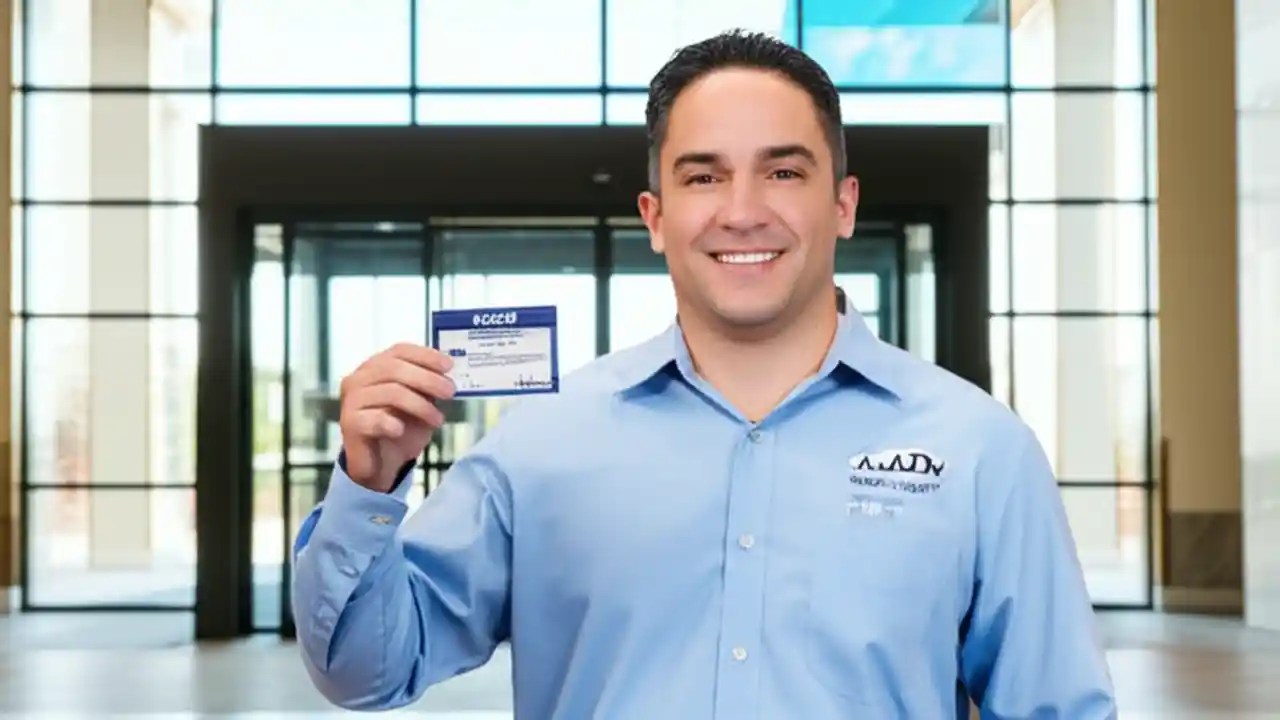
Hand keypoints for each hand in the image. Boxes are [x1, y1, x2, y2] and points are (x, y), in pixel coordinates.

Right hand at [338, 343, 455, 491]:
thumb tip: (447, 376)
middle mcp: (359, 378)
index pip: (400, 351)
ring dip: (420, 405)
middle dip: (428, 379)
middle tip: (450, 392)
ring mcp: (351, 400)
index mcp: (375, 367)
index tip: (448, 365)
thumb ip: (429, 387)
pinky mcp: (349, 423)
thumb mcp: (420, 403)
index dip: (425, 355)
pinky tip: (401, 430)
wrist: (381, 464)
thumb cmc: (400, 428)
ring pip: (390, 392)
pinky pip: (374, 419)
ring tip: (437, 419)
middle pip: (395, 369)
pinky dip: (391, 422)